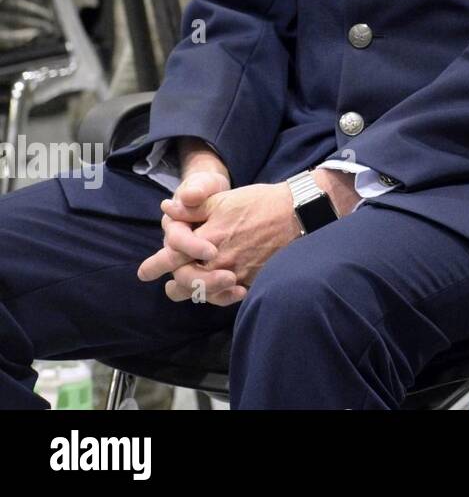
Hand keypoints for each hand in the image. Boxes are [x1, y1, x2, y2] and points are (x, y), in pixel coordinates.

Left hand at [140, 181, 301, 303]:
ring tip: (189, 292)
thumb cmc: (259, 202)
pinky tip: (218, 293)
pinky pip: (230, 297)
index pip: (173, 257)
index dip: (155, 265)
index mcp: (208, 238)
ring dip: (195, 293)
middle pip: (187, 282)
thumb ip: (193, 207)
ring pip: (207, 293)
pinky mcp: (253, 279)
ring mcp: (238, 273)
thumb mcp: (224, 199)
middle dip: (175, 286)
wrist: (297, 213)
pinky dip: (220, 297)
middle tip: (168, 289)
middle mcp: (220, 260)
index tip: (144, 273)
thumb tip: (167, 210)